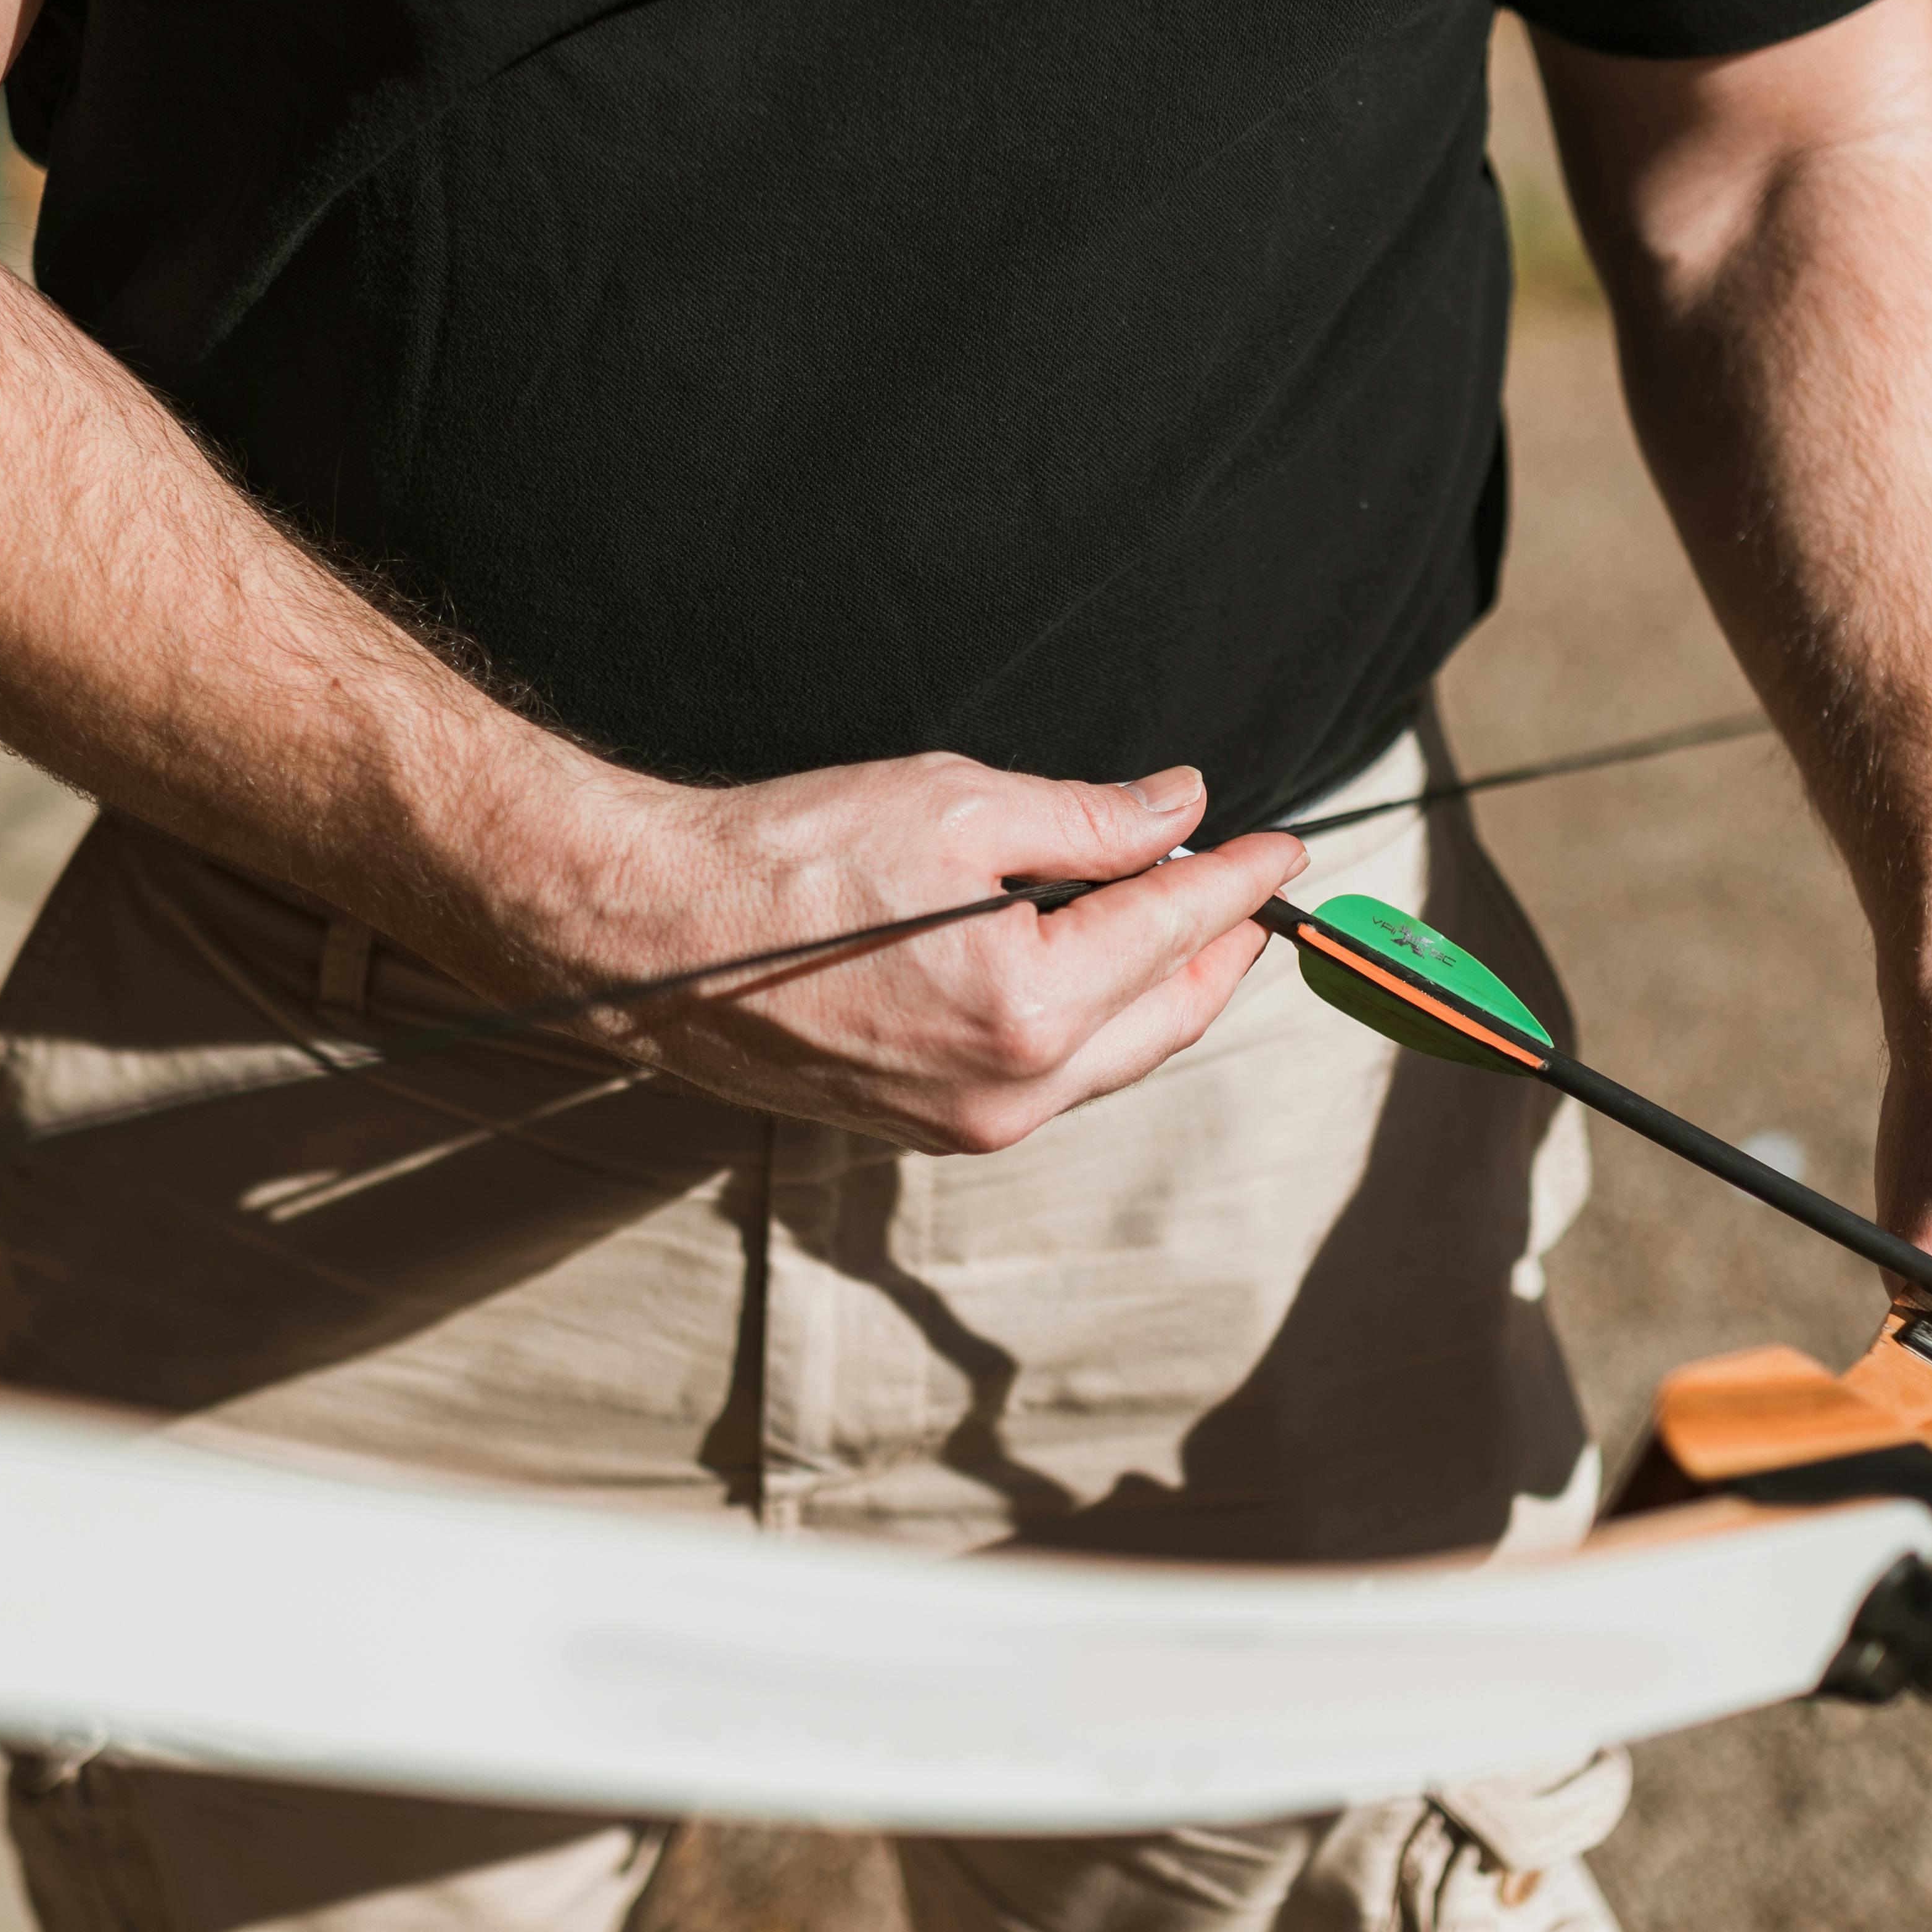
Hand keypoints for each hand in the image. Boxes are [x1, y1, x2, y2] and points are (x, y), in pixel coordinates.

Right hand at [439, 747, 1306, 1154]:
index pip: (1178, 930)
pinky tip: (1097, 976)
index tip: (1280, 846)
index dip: (1240, 880)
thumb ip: (1088, 819)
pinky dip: (1093, 1028)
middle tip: (1254, 895)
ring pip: (1113, 1058)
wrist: (651, 935)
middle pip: (1166, 1015)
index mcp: (1029, 1003)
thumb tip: (1182, 811)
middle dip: (1220, 950)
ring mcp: (968, 1123)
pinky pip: (1049, 1081)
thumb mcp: (954, 803)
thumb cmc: (786, 858)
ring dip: (1162, 993)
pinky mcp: (928, 1128)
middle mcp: (1011, 1087)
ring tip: (1193, 929)